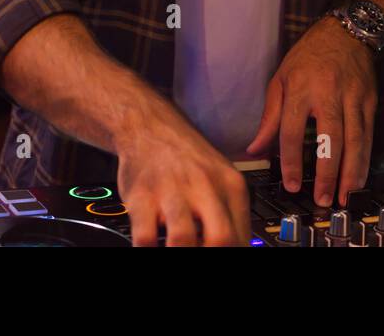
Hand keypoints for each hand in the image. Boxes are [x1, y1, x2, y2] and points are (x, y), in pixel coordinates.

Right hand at [115, 106, 251, 246]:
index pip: (242, 237)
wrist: (149, 126)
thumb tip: (237, 246)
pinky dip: (149, 251)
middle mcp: (204, 186)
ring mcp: (171, 191)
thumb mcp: (220, 177)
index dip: (232, 255)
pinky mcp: (141, 197)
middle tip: (200, 257)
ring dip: (180, 253)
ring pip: (182, 240)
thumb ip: (230, 214)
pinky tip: (153, 248)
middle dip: (210, 256)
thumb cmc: (186, 159)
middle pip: (220, 239)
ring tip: (177, 252)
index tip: (224, 257)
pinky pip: (145, 238)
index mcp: (231, 185)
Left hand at [246, 15, 377, 208]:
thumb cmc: (308, 57)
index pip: (292, 131)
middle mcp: (328, 94)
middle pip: (329, 140)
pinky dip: (365, 161)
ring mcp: (352, 98)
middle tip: (323, 200)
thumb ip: (270, 117)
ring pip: (354, 141)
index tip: (291, 185)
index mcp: (300, 88)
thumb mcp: (281, 79)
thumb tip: (254, 149)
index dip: (290, 161)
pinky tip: (359, 179)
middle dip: (327, 174)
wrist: (347, 32)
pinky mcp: (369, 102)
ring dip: (350, 173)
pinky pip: (368, 136)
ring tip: (344, 198)